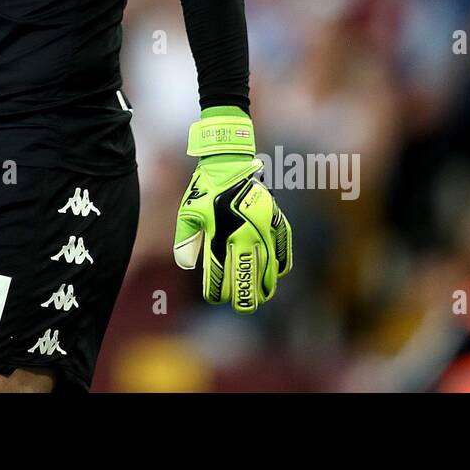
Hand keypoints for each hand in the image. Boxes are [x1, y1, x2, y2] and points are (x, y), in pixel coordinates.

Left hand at [173, 107, 292, 310]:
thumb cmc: (205, 189)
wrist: (228, 162)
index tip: (216, 298)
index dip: (218, 290)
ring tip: (263, 296)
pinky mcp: (273, 218)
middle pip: (248, 274)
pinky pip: (283, 244)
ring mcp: (263, 227)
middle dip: (245, 295)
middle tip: (243, 307)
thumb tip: (186, 264)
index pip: (222, 273)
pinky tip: (280, 272)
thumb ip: (186, 239)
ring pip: (268, 264)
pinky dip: (283, 259)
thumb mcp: (188, 212)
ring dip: (266, 283)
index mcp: (223, 234)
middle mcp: (246, 234)